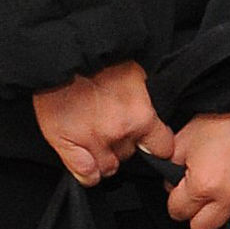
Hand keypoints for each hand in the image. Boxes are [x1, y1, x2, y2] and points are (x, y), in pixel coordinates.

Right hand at [31, 61, 166, 184]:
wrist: (67, 54)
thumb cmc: (102, 60)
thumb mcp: (138, 77)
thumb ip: (146, 103)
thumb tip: (154, 117)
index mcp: (141, 116)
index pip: (162, 148)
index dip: (157, 147)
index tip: (151, 144)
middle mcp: (119, 133)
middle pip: (131, 155)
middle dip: (124, 145)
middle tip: (113, 129)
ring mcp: (92, 141)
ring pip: (109, 167)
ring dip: (106, 158)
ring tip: (98, 141)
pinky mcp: (66, 144)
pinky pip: (85, 174)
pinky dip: (88, 172)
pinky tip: (87, 162)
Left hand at [163, 111, 229, 228]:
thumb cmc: (221, 116)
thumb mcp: (182, 139)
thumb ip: (169, 166)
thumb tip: (171, 183)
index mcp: (204, 183)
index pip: (178, 212)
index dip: (176, 200)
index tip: (182, 192)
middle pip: (204, 228)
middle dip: (198, 214)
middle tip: (203, 199)